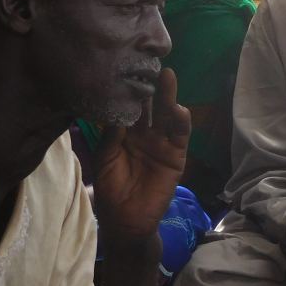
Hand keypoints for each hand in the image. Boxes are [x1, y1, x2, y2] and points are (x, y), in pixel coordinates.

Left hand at [93, 68, 190, 246]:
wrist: (125, 221)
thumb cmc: (111, 191)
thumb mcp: (105, 159)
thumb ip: (111, 136)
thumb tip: (115, 110)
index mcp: (126, 133)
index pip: (130, 106)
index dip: (131, 89)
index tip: (129, 67)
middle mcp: (145, 134)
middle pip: (151, 106)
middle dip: (152, 87)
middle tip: (151, 64)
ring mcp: (162, 143)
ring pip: (167, 116)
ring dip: (169, 97)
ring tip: (167, 77)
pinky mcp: (176, 155)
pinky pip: (180, 136)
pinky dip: (181, 122)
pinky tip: (179, 109)